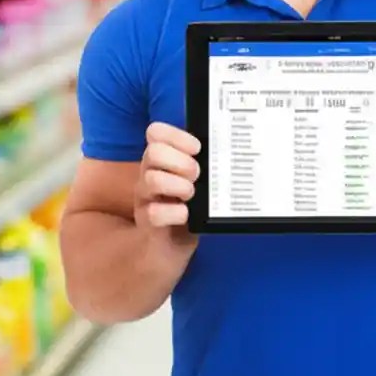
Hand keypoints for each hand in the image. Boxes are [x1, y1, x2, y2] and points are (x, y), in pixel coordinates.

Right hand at [135, 122, 201, 241]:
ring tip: (192, 195)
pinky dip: (174, 213)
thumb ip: (205, 162)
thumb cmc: (190, 203)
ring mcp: (146, 197)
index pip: (156, 132)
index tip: (198, 149)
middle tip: (197, 175)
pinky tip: (186, 214)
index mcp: (162, 158)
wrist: (172, 244)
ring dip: (179, 186)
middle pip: (153, 152)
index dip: (177, 136)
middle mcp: (149, 173)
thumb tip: (229, 146)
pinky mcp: (147, 221)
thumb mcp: (197, 179)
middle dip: (181, 161)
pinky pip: (153, 213)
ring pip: (152, 179)